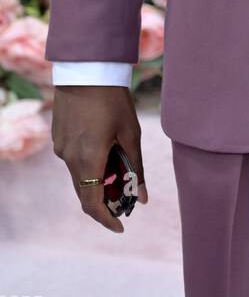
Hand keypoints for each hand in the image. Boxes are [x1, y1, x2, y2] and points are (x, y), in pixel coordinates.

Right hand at [51, 86, 147, 233]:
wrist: (86, 70)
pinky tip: (104, 150)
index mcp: (89, 159)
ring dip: (96, 181)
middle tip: (124, 199)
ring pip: (79, 176)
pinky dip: (88, 164)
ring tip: (119, 170)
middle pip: (85, 193)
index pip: (92, 204)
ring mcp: (61, 148)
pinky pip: (73, 160)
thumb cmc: (114, 99)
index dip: (106, 220)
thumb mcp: (131, 133)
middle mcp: (69, 158)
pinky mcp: (58, 138)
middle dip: (104, 201)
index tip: (121, 226)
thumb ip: (135, 167)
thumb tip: (141, 197)